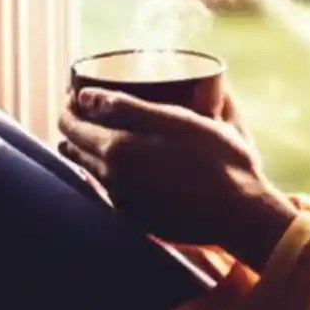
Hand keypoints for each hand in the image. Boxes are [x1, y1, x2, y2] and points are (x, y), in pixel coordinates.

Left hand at [57, 88, 296, 268]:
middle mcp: (112, 178)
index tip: (77, 92)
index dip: (70, 105)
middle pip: (75, 147)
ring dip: (87, 149)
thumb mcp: (177, 120)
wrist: (239, 212)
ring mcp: (123, 201)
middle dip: (75, 125)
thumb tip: (86, 97)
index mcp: (117, 148)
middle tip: (87, 108)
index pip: (72, 124)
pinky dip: (107, 171)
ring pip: (90, 169)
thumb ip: (128, 107)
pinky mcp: (137, 217)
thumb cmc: (216, 159)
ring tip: (101, 133)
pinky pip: (109, 189)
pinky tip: (126, 164)